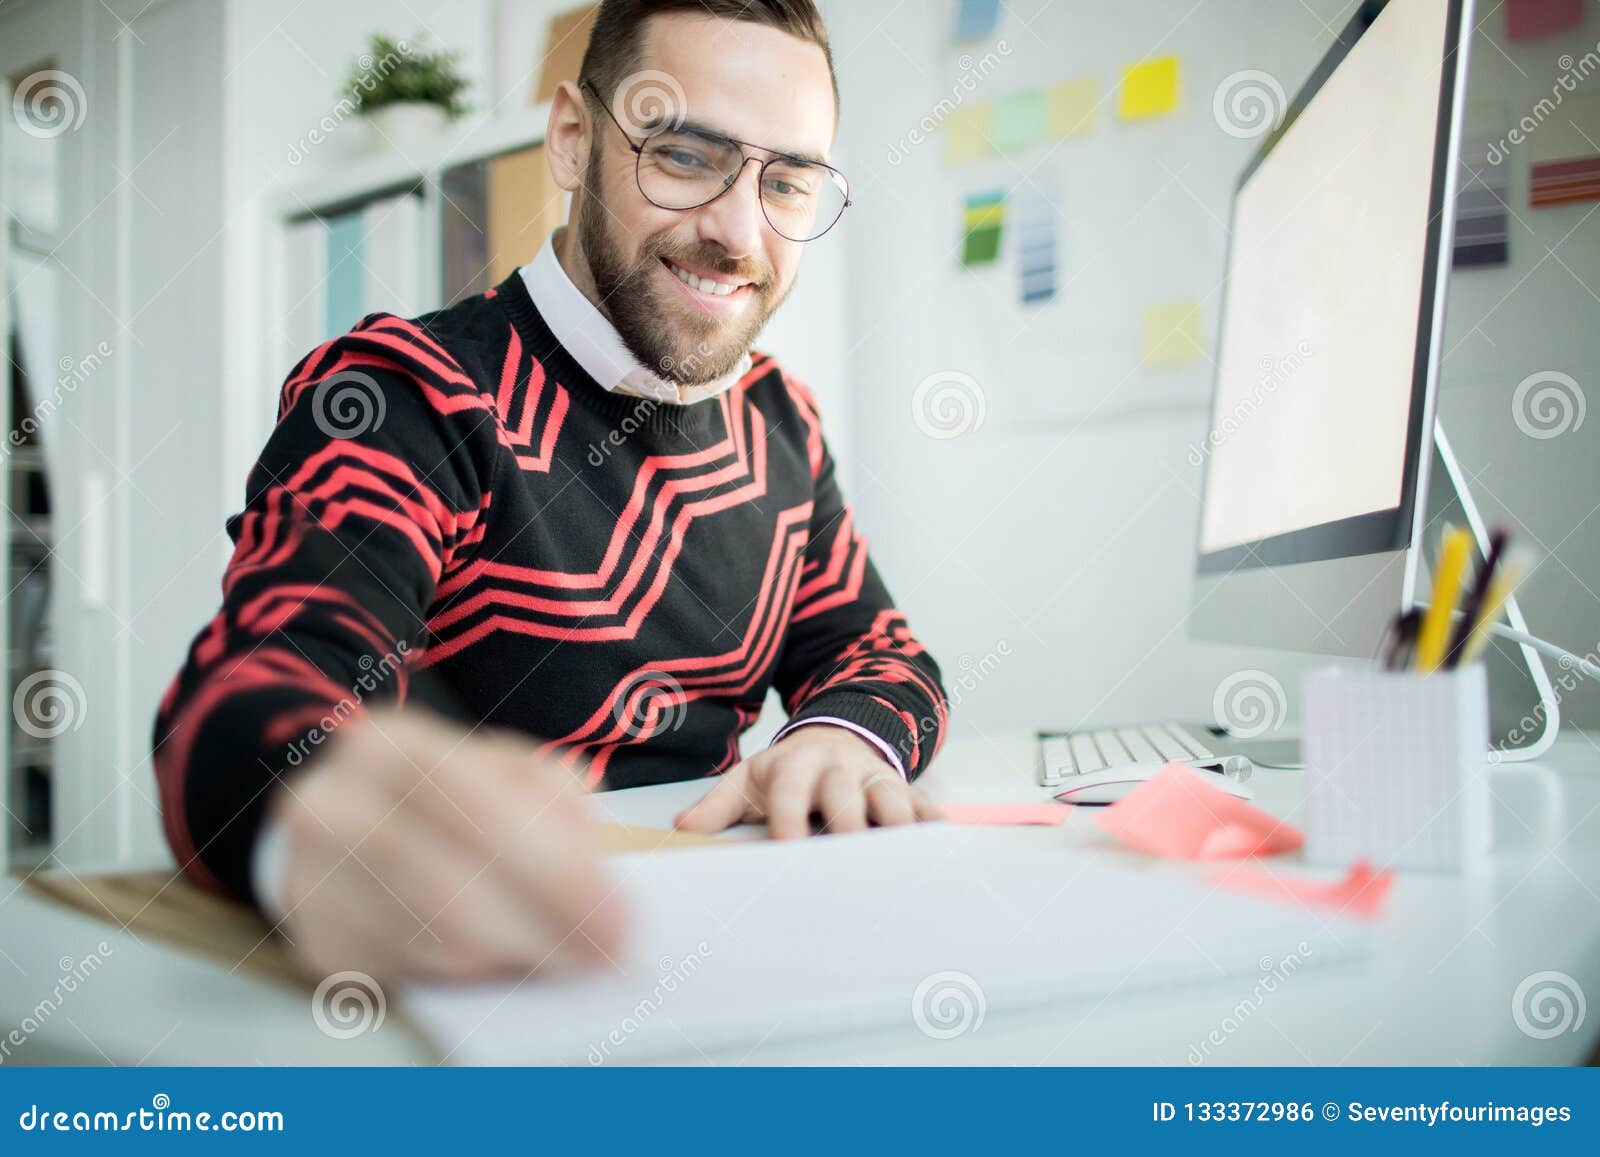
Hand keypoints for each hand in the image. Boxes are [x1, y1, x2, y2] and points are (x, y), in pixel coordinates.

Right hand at [266, 706, 623, 982]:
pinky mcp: (319, 944)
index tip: (618, 911)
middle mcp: (335, 807)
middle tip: (606, 951)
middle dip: (546, 926)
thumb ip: (546, 793)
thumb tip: (589, 851)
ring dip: (518, 954)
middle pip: (453, 884)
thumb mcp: (490, 766)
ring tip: (570, 955)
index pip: (479, 807)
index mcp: (389, 745)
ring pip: (433, 938)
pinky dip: (474, 974)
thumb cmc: (435, 798)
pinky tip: (510, 960)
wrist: (334, 825)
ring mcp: (314, 880)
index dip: (556, 867)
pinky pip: (411, 973)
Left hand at [674, 724, 942, 837]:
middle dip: (847, 825)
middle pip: (846, 794)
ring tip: (902, 859)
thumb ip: (719, 804)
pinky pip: (923, 805)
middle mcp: (840, 767)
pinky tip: (942, 848)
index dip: (790, 818)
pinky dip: (933, 825)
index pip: (791, 791)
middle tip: (848, 864)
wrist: (835, 736)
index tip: (789, 850)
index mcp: (797, 763)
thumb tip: (683, 828)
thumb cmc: (787, 771)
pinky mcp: (904, 788)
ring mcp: (876, 775)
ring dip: (897, 825)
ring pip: (891, 796)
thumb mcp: (750, 778)